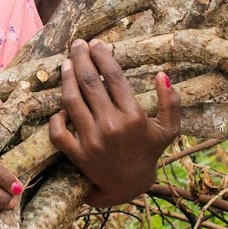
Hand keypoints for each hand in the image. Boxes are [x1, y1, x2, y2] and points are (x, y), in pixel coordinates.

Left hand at [49, 38, 180, 205]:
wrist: (130, 185)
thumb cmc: (148, 152)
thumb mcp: (168, 130)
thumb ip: (170, 102)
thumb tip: (162, 75)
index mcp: (133, 117)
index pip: (114, 77)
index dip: (103, 56)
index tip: (96, 43)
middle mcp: (111, 126)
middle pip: (90, 83)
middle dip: (81, 59)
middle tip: (77, 44)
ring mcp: (91, 141)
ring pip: (72, 101)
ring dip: (66, 79)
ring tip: (66, 64)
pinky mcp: (77, 154)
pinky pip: (58, 132)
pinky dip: (56, 117)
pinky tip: (61, 105)